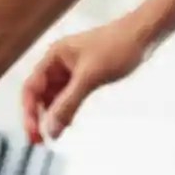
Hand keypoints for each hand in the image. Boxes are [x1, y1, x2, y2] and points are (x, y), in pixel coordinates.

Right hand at [21, 16, 154, 142]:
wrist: (145, 34)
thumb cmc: (118, 46)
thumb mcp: (90, 78)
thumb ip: (68, 104)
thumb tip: (51, 129)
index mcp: (54, 57)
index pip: (31, 88)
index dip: (29, 112)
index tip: (34, 133)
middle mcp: (59, 63)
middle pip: (40, 95)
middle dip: (39, 117)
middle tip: (41, 140)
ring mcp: (72, 70)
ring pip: (54, 98)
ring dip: (53, 115)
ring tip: (55, 135)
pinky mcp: (85, 76)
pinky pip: (69, 96)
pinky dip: (67, 110)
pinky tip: (69, 122)